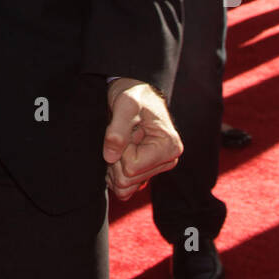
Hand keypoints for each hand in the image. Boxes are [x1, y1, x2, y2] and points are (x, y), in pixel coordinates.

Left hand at [103, 79, 182, 200]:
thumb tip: (110, 157)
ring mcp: (156, 168)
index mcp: (168, 147)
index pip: (132, 167)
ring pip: (124, 187)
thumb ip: (118, 130)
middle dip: (115, 159)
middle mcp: (167, 161)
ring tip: (119, 143)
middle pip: (128, 180)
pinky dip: (115, 172)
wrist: (135, 91)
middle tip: (119, 136)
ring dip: (113, 166)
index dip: (120, 150)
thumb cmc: (134, 94)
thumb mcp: (126, 104)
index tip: (124, 130)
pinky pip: (125, 187)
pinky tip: (117, 152)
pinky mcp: (146, 171)